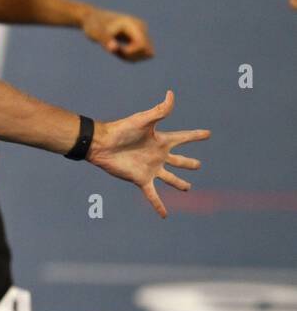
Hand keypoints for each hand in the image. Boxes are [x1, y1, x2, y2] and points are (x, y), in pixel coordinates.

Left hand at [81, 8, 153, 60]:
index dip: (130, 53)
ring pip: (147, 54)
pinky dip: (130, 57)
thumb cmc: (93, 24)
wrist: (93, 18)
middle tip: (113, 50)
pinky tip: (118, 50)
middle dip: (130, 56)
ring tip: (115, 50)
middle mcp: (141, 28)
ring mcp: (142, 33)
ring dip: (131, 58)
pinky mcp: (139, 38)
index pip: (142, 45)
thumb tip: (113, 49)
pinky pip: (142, 54)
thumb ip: (105, 39)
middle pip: (147, 51)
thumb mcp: (96, 32)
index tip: (114, 49)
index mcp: (133, 24)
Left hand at [86, 90, 209, 217]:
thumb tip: (171, 94)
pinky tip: (164, 216)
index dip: (195, 136)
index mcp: (161, 141)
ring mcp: (151, 169)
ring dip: (179, 183)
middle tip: (198, 165)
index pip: (183, 137)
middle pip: (179, 160)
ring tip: (188, 188)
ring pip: (170, 178)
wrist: (102, 144)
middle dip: (189, 163)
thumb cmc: (121, 129)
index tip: (208, 134)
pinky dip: (159, 206)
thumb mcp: (144, 119)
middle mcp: (158, 155)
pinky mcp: (141, 179)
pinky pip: (153, 196)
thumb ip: (160, 110)